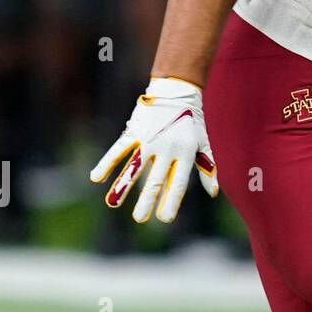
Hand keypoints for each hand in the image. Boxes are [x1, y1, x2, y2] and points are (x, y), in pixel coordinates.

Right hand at [90, 77, 218, 222]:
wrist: (176, 92)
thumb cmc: (191, 122)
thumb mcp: (203, 144)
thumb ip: (208, 168)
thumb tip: (214, 194)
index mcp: (185, 154)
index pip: (178, 182)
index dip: (171, 200)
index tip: (165, 218)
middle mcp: (167, 149)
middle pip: (155, 179)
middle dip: (147, 200)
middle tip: (140, 219)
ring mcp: (150, 140)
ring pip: (135, 166)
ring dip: (123, 185)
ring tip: (112, 204)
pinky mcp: (135, 131)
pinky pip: (119, 149)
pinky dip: (107, 162)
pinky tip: (96, 177)